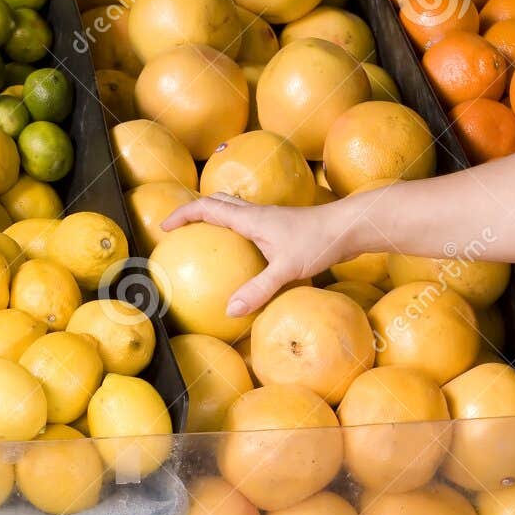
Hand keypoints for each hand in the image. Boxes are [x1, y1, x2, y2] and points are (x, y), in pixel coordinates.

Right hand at [159, 192, 355, 315]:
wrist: (349, 227)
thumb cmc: (318, 242)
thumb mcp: (286, 270)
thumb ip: (257, 290)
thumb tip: (230, 310)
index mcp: (251, 219)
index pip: (208, 208)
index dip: (184, 215)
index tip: (165, 227)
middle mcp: (257, 213)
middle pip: (217, 203)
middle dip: (194, 212)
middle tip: (178, 228)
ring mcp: (269, 219)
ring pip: (233, 210)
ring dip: (214, 217)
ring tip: (203, 237)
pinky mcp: (281, 227)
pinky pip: (248, 223)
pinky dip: (234, 230)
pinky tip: (240, 253)